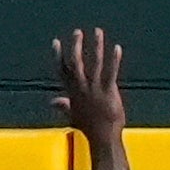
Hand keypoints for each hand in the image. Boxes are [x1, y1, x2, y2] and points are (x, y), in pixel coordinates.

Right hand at [52, 24, 127, 140]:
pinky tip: (117, 48)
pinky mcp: (109, 91)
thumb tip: (52, 102)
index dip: (58, 55)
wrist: (103, 138)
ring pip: (94, 62)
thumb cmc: (89, 128)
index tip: (56, 41)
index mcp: (72, 92)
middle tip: (78, 32)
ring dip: (96, 45)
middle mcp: (81, 87)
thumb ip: (63, 106)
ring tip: (98, 32)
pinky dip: (114, 59)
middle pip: (76, 62)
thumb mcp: (73, 116)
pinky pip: (111, 71)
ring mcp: (95, 88)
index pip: (62, 70)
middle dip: (76, 45)